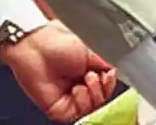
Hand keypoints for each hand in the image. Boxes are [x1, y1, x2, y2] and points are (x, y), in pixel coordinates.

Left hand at [0, 21, 118, 121]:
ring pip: (92, 108)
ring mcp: (69, 97)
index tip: (111, 74)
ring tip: (86, 79)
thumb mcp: (92, 49)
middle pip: (102, 98)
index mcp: (88, 70)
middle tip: (98, 76)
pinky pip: (78, 114)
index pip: (106, 85)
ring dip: (94, 94)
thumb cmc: (59, 41)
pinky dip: (81, 102)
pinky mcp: (59, 108)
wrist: (37, 45)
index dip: (111, 83)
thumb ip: (108, 62)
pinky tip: (78, 89)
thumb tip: (118, 70)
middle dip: (104, 89)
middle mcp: (80, 85)